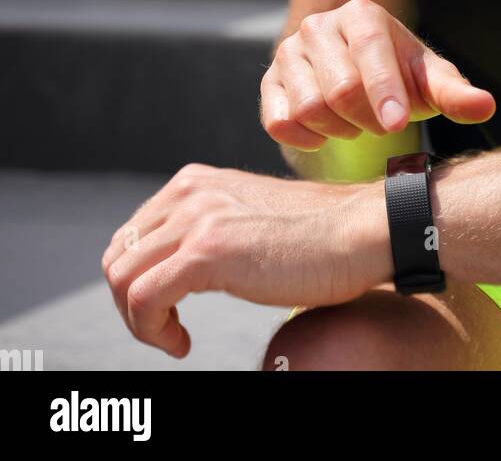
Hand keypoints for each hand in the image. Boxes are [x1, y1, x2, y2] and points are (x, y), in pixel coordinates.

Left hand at [101, 163, 389, 356]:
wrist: (358, 234)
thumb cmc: (317, 238)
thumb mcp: (249, 220)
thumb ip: (212, 227)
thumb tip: (179, 264)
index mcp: (196, 183)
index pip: (132, 236)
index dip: (139, 280)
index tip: (168, 310)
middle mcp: (190, 192)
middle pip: (119, 256)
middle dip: (131, 303)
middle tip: (167, 328)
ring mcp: (197, 218)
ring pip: (122, 278)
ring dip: (140, 321)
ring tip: (174, 337)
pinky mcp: (208, 251)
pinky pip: (143, 298)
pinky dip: (152, 330)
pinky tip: (183, 342)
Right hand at [260, 0, 495, 148]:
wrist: (357, 75)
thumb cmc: (400, 77)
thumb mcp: (429, 81)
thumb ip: (455, 93)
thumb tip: (485, 106)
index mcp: (362, 15)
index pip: (370, 51)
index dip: (384, 90)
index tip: (396, 124)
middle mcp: (319, 26)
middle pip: (339, 88)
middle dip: (367, 118)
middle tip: (383, 124)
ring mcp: (289, 52)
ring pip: (309, 108)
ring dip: (339, 129)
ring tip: (355, 123)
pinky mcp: (269, 83)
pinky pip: (279, 121)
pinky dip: (305, 138)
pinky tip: (326, 133)